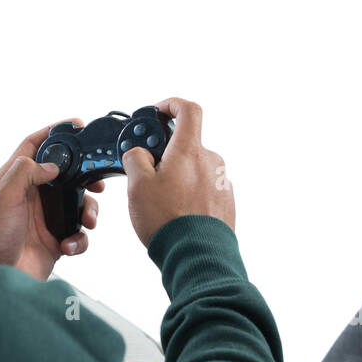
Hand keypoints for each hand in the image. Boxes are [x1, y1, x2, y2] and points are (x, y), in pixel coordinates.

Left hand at [0, 120, 104, 280]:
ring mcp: (43, 218)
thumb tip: (51, 165)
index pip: (32, 147)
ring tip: (88, 220)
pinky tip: (70, 245)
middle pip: (63, 174)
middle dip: (83, 174)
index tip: (74, 124)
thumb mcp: (3, 197)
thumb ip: (25, 172)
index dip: (52, 132)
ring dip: (88, 209)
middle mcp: (29, 196)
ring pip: (77, 202)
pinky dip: (80, 238)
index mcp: (12, 180)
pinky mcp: (54, 239)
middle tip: (98, 178)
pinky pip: (77, 232)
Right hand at [123, 97, 234, 245]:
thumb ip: (135, 159)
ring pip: (194, 170)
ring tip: (162, 205)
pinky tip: (177, 216)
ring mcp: (221, 183)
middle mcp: (211, 162)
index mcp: (189, 151)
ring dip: (178, 179)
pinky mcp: (226, 203)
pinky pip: (205, 190)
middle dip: (167, 157)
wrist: (197, 256)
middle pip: (187, 146)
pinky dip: (190, 196)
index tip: (160, 111)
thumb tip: (139, 153)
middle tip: (149, 177)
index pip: (189, 110)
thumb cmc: (167, 221)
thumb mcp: (137, 186)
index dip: (172, 104)